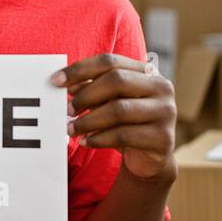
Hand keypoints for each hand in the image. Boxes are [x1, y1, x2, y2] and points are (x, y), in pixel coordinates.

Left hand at [51, 53, 175, 181]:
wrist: (150, 159)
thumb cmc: (126, 124)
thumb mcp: (110, 102)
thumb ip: (93, 90)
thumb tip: (67, 85)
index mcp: (148, 72)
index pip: (110, 61)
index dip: (80, 69)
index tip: (55, 81)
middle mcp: (162, 88)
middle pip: (117, 81)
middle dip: (86, 95)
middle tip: (67, 109)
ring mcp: (166, 113)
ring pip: (119, 110)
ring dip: (88, 120)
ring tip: (71, 129)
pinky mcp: (162, 138)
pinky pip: (123, 136)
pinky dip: (99, 139)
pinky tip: (86, 141)